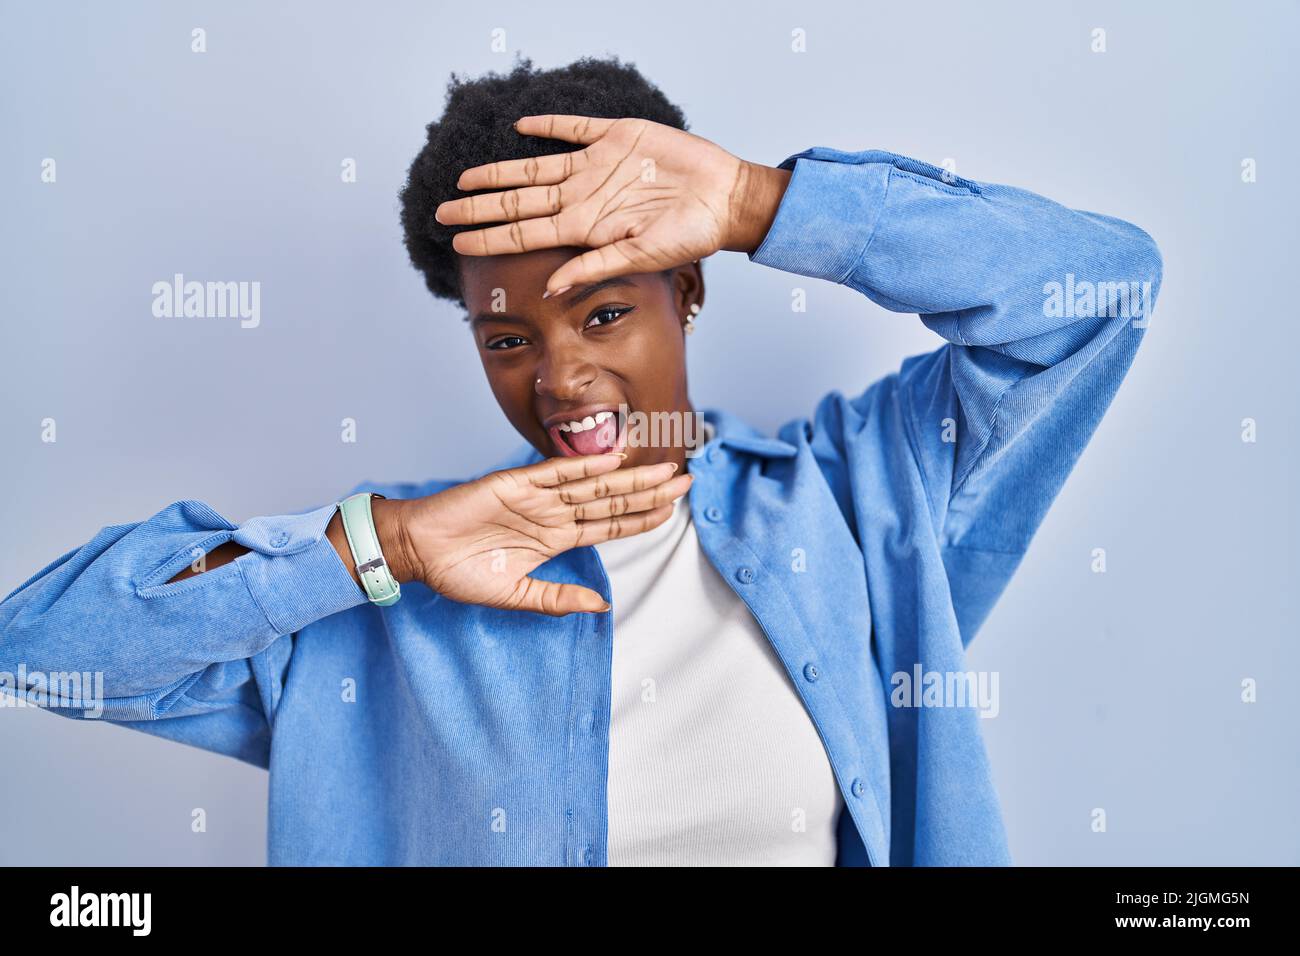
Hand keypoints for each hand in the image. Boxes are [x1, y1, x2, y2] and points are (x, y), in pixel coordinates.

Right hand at [386, 454, 691, 615]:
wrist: (419, 551)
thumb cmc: (459, 572)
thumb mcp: (515, 596)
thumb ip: (558, 599)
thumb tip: (603, 605)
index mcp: (555, 539)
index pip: (609, 526)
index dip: (641, 517)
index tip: (673, 510)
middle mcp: (552, 514)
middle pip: (611, 501)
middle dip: (649, 492)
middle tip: (686, 480)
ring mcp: (536, 497)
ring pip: (592, 485)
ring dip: (629, 477)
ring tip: (664, 470)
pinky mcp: (514, 484)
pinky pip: (555, 473)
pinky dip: (583, 466)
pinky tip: (613, 460)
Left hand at [434, 114, 788, 293]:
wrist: (726, 198)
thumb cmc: (690, 235)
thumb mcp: (640, 255)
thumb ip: (593, 266)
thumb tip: (548, 289)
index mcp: (585, 227)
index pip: (524, 232)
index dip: (488, 236)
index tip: (455, 242)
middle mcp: (584, 197)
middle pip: (519, 201)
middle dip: (478, 208)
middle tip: (440, 213)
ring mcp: (598, 167)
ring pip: (535, 167)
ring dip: (499, 171)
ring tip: (464, 178)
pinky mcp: (618, 136)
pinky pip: (574, 129)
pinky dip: (548, 126)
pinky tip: (520, 128)